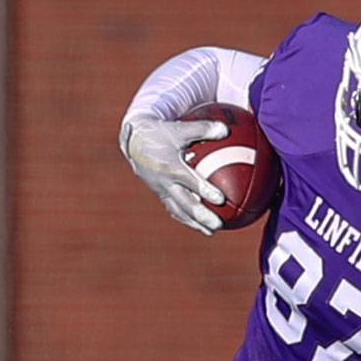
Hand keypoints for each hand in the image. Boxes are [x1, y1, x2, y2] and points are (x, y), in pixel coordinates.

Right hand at [121, 112, 227, 235]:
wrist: (134, 141)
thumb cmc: (160, 132)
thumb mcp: (180, 128)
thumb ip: (203, 129)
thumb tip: (226, 129)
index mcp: (170, 166)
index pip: (190, 181)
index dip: (204, 190)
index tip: (221, 199)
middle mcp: (164, 182)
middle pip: (184, 203)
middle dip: (201, 216)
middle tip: (218, 225)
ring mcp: (161, 190)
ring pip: (178, 211)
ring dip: (194, 223)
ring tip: (211, 232)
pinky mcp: (160, 194)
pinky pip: (174, 209)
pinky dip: (186, 218)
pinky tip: (200, 225)